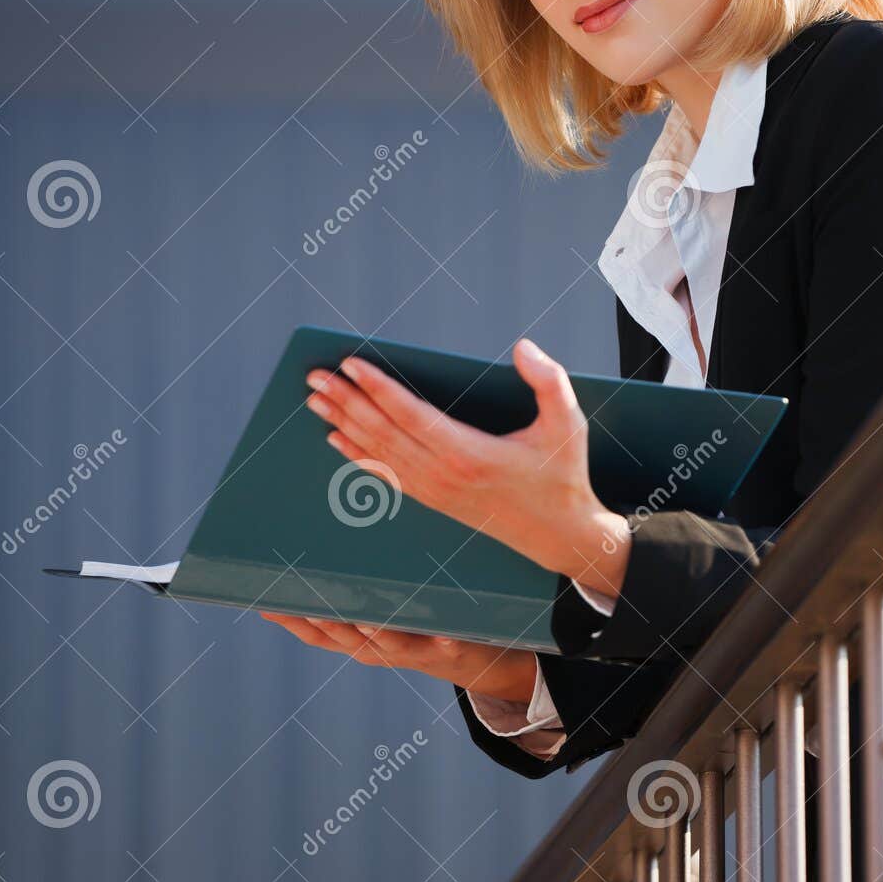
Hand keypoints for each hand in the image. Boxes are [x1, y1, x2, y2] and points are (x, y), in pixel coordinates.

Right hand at [258, 612, 539, 703]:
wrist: (472, 658)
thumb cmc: (413, 622)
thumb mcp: (376, 607)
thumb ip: (348, 585)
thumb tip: (310, 548)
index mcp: (355, 637)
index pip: (315, 630)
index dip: (291, 617)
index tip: (266, 598)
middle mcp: (377, 648)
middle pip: (344, 635)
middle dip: (326, 619)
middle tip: (307, 599)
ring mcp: (413, 650)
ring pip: (389, 641)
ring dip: (377, 630)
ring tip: (366, 616)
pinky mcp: (451, 649)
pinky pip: (447, 643)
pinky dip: (444, 639)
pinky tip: (446, 631)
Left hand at [303, 337, 630, 594]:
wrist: (558, 534)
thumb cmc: (562, 475)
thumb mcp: (568, 423)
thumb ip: (549, 380)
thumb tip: (523, 347)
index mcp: (469, 452)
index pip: (410, 414)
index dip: (377, 387)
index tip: (351, 364)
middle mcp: (443, 473)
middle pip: (383, 431)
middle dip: (346, 400)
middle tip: (314, 376)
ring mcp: (434, 490)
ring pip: (379, 452)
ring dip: (344, 423)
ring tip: (315, 399)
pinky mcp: (433, 500)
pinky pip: (386, 475)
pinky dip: (358, 455)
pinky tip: (336, 440)